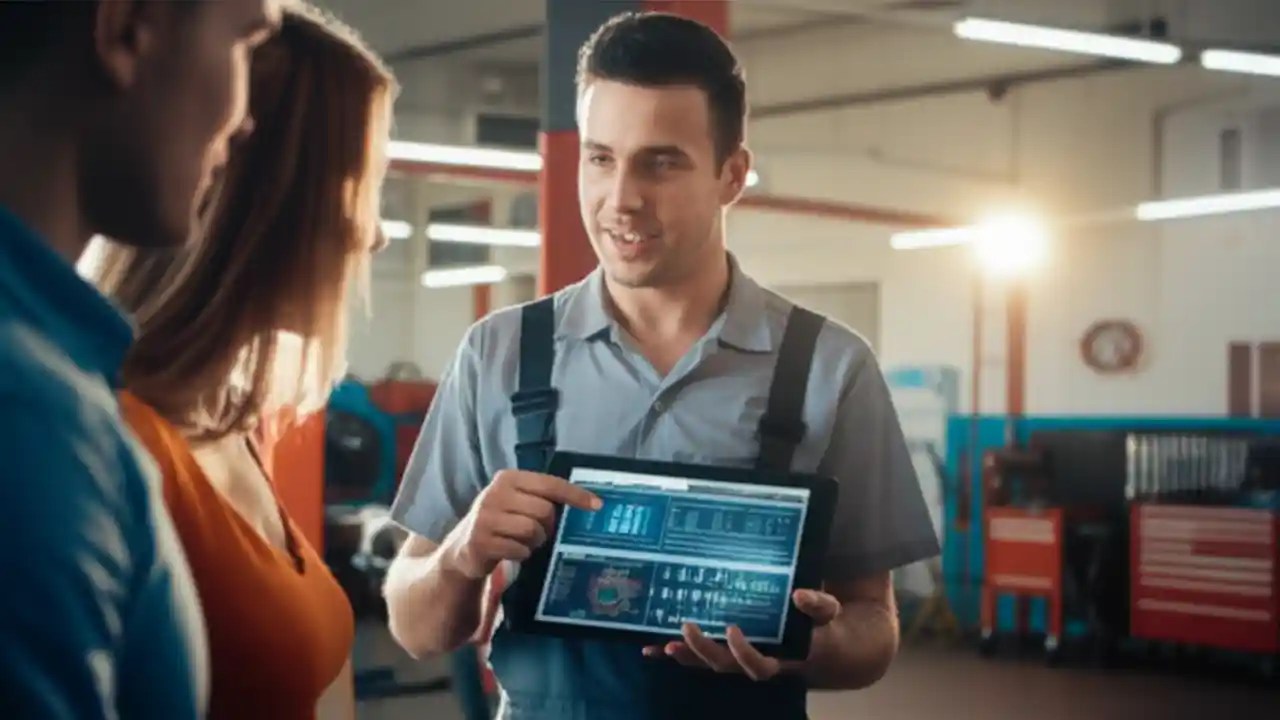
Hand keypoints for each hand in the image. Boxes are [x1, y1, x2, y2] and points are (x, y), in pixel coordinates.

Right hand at [443, 469, 601, 580]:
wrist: (463, 548)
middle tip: (542, 532)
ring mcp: (486, 517)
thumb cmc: (500, 522)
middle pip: (544, 510)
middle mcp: (495, 493)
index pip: (550, 484)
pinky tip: (512, 551)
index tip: (597, 505)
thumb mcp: (516, 502)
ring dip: (535, 541)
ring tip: (525, 541)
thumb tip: (584, 503)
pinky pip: (519, 549)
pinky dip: (522, 553)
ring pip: (532, 530)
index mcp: (508, 478)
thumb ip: (541, 498)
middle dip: (548, 526)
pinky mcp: (481, 541)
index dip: (575, 495)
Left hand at [641, 589, 841, 681]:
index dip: (744, 652)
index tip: (732, 628)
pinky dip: (678, 655)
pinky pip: (701, 659)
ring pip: (708, 665)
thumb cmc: (826, 627)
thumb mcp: (831, 614)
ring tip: (660, 646)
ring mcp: (740, 659)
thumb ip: (819, 605)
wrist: (827, 647)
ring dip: (684, 657)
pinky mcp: (728, 652)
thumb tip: (800, 593)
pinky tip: (652, 648)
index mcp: (783, 657)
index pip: (760, 665)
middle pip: (726, 667)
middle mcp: (757, 663)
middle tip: (686, 626)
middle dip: (703, 650)